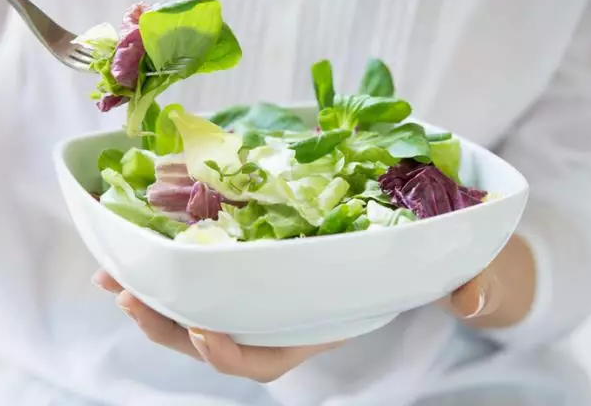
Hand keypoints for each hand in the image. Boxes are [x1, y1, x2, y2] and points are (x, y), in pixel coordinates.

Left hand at [91, 235, 535, 381]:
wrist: (446, 238)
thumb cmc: (456, 263)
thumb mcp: (476, 275)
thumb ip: (477, 289)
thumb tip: (473, 297)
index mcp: (327, 322)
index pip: (272, 356)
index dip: (233, 354)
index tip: (204, 332)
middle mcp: (290, 307)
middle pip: (216, 335)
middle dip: (167, 325)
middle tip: (126, 295)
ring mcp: (273, 280)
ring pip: (201, 303)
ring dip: (154, 292)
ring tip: (113, 272)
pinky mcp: (264, 246)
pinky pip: (210, 260)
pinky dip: (173, 254)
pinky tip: (143, 234)